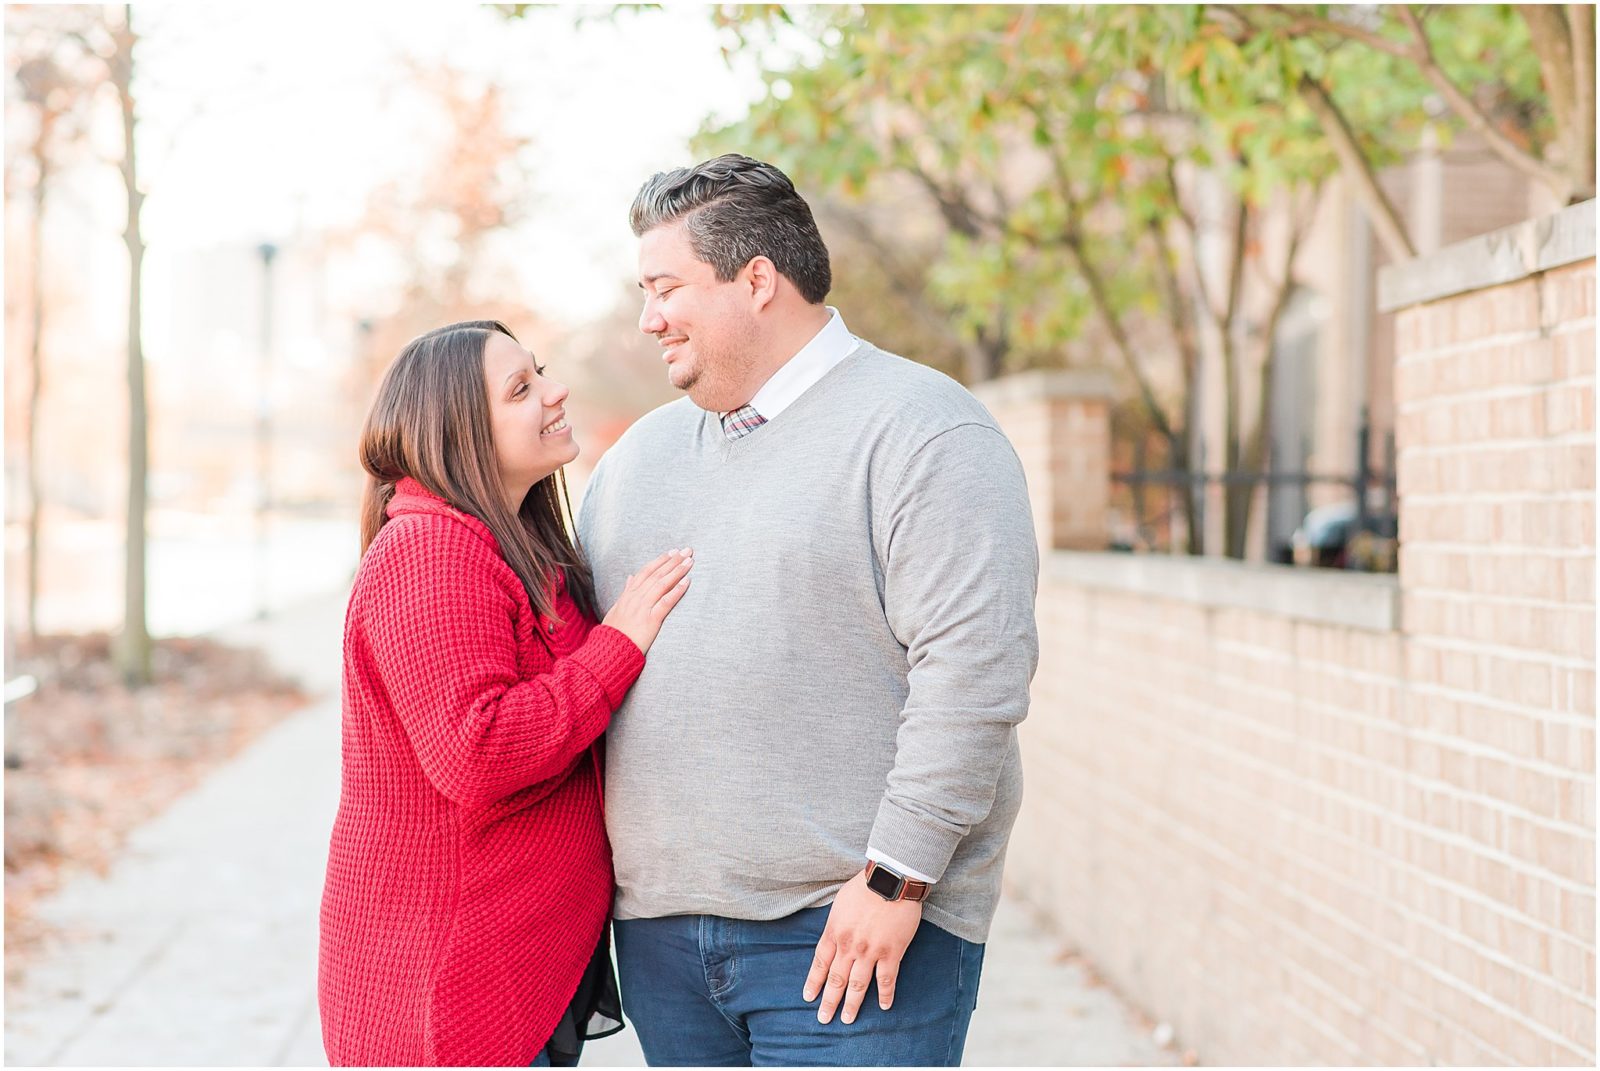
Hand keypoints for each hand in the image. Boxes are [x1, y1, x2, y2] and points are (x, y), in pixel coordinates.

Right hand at [602, 548, 692, 653]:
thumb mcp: (616, 609)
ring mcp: (642, 609)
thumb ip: (625, 592)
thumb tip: (630, 577)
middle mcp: (635, 598)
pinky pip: (665, 602)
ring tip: (689, 561)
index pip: (646, 572)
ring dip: (677, 571)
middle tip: (686, 551)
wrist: (609, 652)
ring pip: (662, 584)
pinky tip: (687, 582)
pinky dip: (676, 591)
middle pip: (656, 575)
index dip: (660, 561)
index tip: (672, 552)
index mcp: (627, 595)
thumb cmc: (614, 633)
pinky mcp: (650, 621)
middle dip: (672, 561)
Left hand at [803, 869, 922, 1024]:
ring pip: (859, 984)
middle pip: (836, 979)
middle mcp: (849, 946)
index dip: (814, 982)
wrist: (890, 879)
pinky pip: (887, 979)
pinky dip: (885, 994)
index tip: (809, 998)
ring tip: (847, 1019)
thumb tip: (833, 936)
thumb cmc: (865, 886)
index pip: (820, 963)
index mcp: (834, 932)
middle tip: (824, 1019)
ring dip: (852, 1004)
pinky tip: (884, 1006)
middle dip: (829, 1001)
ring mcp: (870, 951)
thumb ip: (836, 924)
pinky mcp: (891, 952)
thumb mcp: (839, 903)